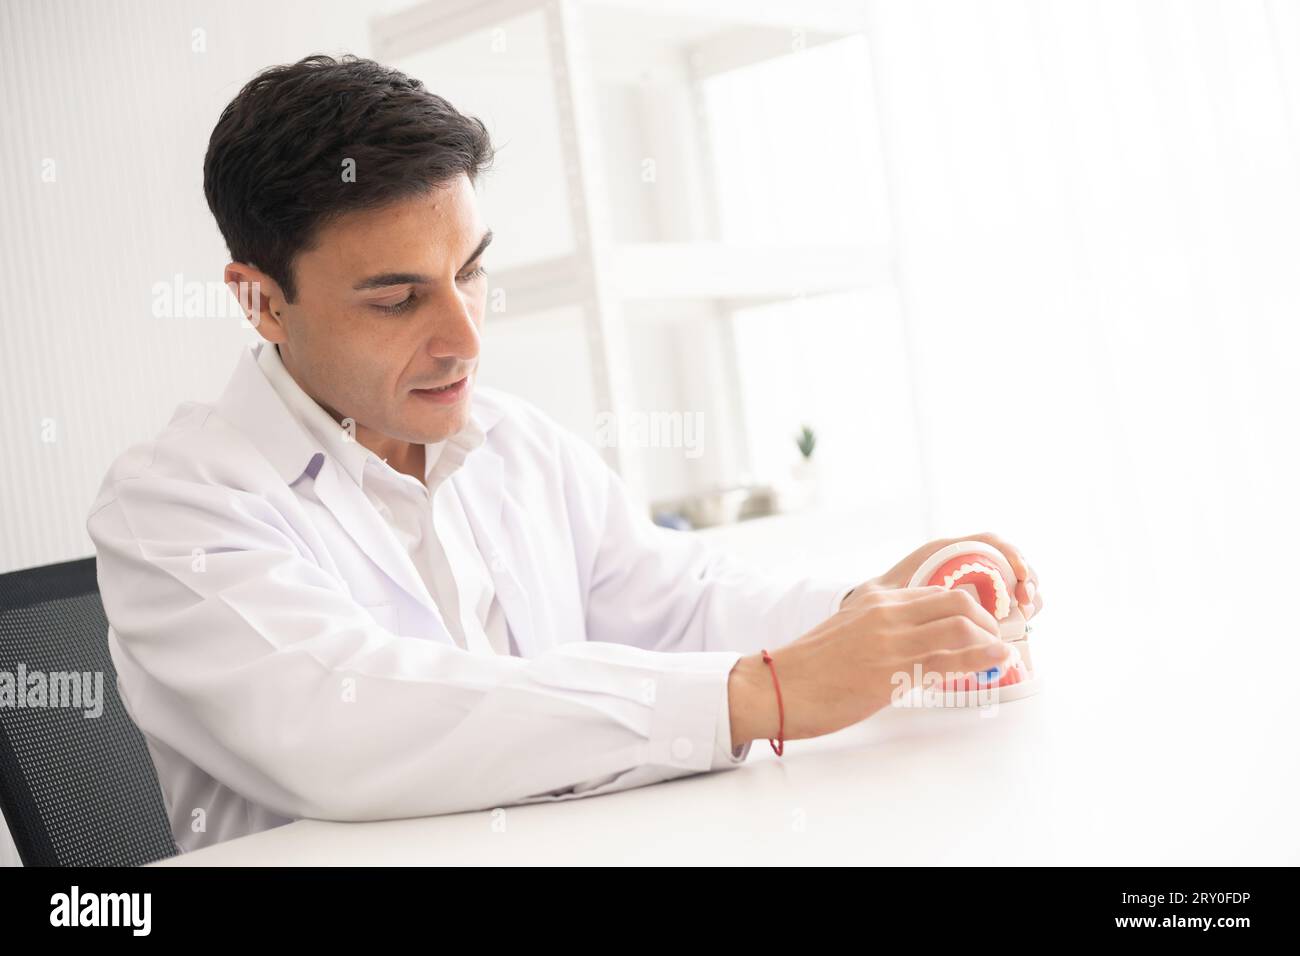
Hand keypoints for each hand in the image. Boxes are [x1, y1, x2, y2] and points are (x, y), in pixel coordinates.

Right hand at [729, 586, 1012, 744]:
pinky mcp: (892, 672)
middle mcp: (886, 612)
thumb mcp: (849, 631)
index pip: (937, 590)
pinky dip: (981, 661)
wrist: (777, 686)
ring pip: (961, 626)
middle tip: (994, 637)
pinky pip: (949, 661)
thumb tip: (914, 643)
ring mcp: (890, 641)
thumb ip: (882, 628)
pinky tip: (994, 663)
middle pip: (957, 601)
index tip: (983, 622)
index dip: (969, 605)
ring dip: (990, 640)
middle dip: (987, 619)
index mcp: (875, 599)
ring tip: (999, 653)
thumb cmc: (810, 667)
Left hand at [853, 531, 1042, 621]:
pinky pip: (1011, 605)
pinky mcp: (985, 606)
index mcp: (948, 552)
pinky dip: (1020, 613)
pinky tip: (1019, 625)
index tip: (1019, 574)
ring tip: (1024, 615)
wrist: (879, 616)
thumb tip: (915, 591)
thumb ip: (898, 589)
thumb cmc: (882, 600)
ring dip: (1027, 597)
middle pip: (1011, 561)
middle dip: (1027, 579)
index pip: (990, 542)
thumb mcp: (886, 592)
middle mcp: (968, 563)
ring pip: (1016, 583)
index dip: (1010, 554)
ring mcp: (980, 584)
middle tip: (1026, 602)